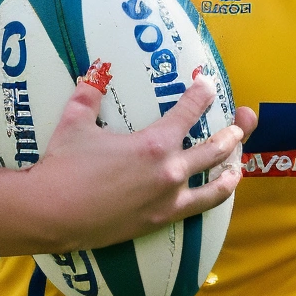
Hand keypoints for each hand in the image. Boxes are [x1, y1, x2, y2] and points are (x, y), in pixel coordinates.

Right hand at [20, 67, 253, 253]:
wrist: (52, 214)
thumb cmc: (63, 167)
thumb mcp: (74, 123)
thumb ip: (88, 95)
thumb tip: (93, 75)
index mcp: (154, 144)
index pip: (189, 112)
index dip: (202, 94)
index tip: (208, 85)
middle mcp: (170, 172)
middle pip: (215, 149)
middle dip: (233, 133)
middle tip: (242, 123)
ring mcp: (168, 200)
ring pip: (216, 187)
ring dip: (231, 173)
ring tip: (238, 167)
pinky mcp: (160, 221)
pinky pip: (196, 210)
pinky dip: (210, 200)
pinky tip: (212, 196)